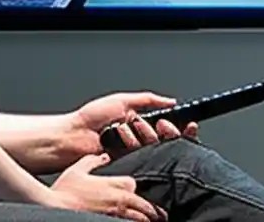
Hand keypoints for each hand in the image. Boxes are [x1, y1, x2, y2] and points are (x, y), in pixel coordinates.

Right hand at [48, 154, 166, 221]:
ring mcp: (117, 214)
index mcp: (114, 184)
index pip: (134, 184)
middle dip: (152, 210)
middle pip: (145, 205)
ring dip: (147, 220)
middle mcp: (119, 200)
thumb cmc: (64, 192)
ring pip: (140, 218)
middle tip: (159, 215)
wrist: (55, 209)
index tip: (137, 193)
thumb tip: (101, 156)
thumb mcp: (76, 170)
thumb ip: (91, 161)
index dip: (136, 188)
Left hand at [74, 91, 199, 156]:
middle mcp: (138, 137)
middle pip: (164, 137)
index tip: (189, 123)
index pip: (167, 125)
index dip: (179, 125)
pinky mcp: (126, 164)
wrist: (73, 136)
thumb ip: (149, 99)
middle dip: (163, 130)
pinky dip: (134, 147)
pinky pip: (141, 158)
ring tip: (122, 130)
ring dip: (141, 136)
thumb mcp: (123, 99)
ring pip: (153, 147)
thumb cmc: (91, 117)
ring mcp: (133, 152)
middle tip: (153, 125)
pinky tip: (121, 141)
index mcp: (138, 121)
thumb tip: (171, 101)